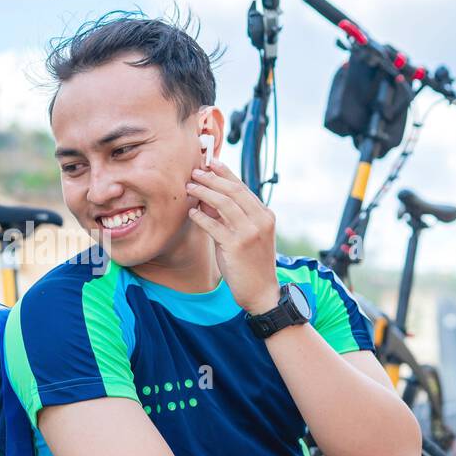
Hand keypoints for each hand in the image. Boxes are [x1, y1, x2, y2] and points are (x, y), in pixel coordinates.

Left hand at [185, 158, 279, 313]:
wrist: (262, 292)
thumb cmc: (251, 264)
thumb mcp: (245, 236)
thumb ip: (230, 217)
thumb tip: (206, 199)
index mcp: (265, 215)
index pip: (242, 187)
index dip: (225, 173)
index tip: (210, 163)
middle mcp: (260, 220)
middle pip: (233, 190)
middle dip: (211, 179)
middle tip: (195, 172)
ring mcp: (250, 232)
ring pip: (223, 203)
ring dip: (204, 192)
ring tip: (189, 187)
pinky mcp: (237, 246)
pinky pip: (213, 225)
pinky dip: (200, 217)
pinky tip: (191, 212)